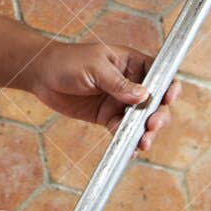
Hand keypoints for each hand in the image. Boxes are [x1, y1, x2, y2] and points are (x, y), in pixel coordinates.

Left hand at [25, 41, 180, 150]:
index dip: (169, 85)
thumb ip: (118, 83)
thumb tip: (144, 96)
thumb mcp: (94, 67)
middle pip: (155, 100)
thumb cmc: (67, 61)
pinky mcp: (107, 116)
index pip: (159, 73)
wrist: (41, 75)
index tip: (170, 97)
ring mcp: (119, 101)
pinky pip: (122, 130)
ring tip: (143, 142)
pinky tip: (130, 149)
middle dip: (158, 114)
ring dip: (145, 131)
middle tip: (152, 125)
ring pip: (141, 119)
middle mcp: (130, 83)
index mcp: (131, 63)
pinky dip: (128, 139)